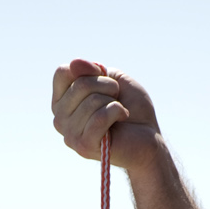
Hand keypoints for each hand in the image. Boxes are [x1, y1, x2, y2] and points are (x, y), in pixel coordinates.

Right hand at [51, 58, 161, 172]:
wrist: (149, 138)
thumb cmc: (131, 108)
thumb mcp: (112, 78)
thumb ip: (90, 70)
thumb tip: (73, 63)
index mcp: (62, 102)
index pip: (62, 73)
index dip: (87, 68)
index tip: (103, 74)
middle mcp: (60, 120)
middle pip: (80, 85)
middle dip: (107, 86)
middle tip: (117, 99)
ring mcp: (71, 135)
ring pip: (92, 101)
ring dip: (114, 101)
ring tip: (119, 112)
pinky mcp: (85, 146)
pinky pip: (100, 117)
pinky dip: (118, 111)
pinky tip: (122, 119)